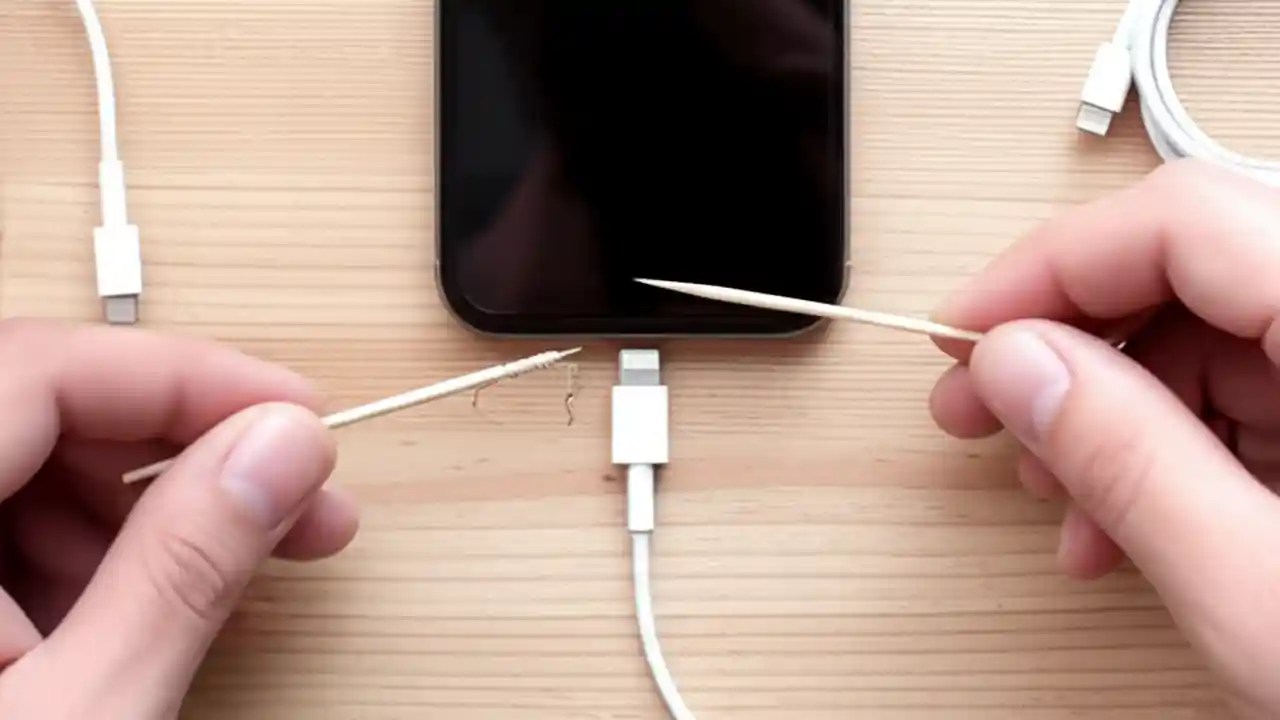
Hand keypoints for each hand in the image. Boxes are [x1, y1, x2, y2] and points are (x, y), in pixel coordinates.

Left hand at [0, 320, 356, 718]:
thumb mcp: (88, 715)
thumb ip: (182, 572)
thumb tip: (282, 447)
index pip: (35, 371)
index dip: (181, 375)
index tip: (295, 411)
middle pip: (41, 406)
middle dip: (186, 444)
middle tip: (298, 489)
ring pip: (33, 464)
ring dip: (156, 504)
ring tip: (257, 557)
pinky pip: (8, 529)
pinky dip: (100, 551)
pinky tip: (169, 599)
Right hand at [929, 159, 1279, 716]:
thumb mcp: (1268, 599)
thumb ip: (1132, 465)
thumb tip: (1020, 367)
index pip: (1187, 221)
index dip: (1052, 265)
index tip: (967, 330)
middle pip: (1193, 270)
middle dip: (1067, 342)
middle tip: (979, 406)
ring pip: (1212, 337)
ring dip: (1109, 410)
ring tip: (1053, 498)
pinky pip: (1251, 396)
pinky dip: (1168, 451)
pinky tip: (1118, 523)